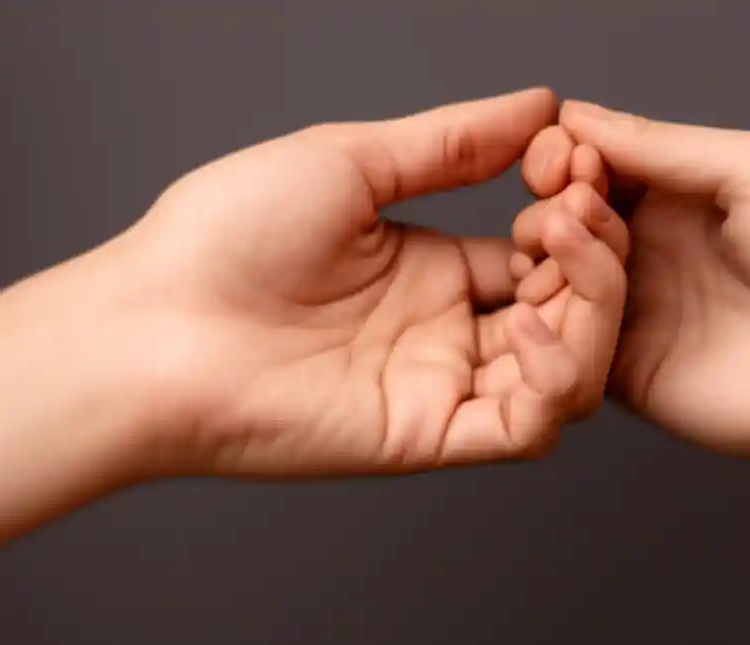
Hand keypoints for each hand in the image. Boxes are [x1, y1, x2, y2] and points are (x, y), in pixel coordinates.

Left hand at [93, 88, 623, 476]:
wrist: (154, 324)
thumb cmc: (225, 237)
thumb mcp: (353, 162)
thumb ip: (454, 143)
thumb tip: (538, 105)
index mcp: (434, 269)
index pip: (545, 254)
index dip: (574, 215)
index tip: (574, 169)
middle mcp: (448, 330)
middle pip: (573, 311)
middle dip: (595, 258)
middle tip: (576, 210)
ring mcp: (443, 384)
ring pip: (570, 372)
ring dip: (592, 313)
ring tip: (560, 254)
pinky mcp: (431, 434)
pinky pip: (528, 426)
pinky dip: (556, 379)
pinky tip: (531, 324)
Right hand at [519, 101, 749, 471]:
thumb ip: (663, 145)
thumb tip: (579, 117)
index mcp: (683, 198)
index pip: (597, 164)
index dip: (566, 152)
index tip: (561, 154)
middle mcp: (651, 251)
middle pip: (564, 215)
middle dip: (553, 199)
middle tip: (575, 202)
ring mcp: (635, 311)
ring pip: (552, 272)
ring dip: (547, 246)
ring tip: (572, 237)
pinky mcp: (623, 370)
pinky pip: (565, 335)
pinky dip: (551, 305)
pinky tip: (565, 282)